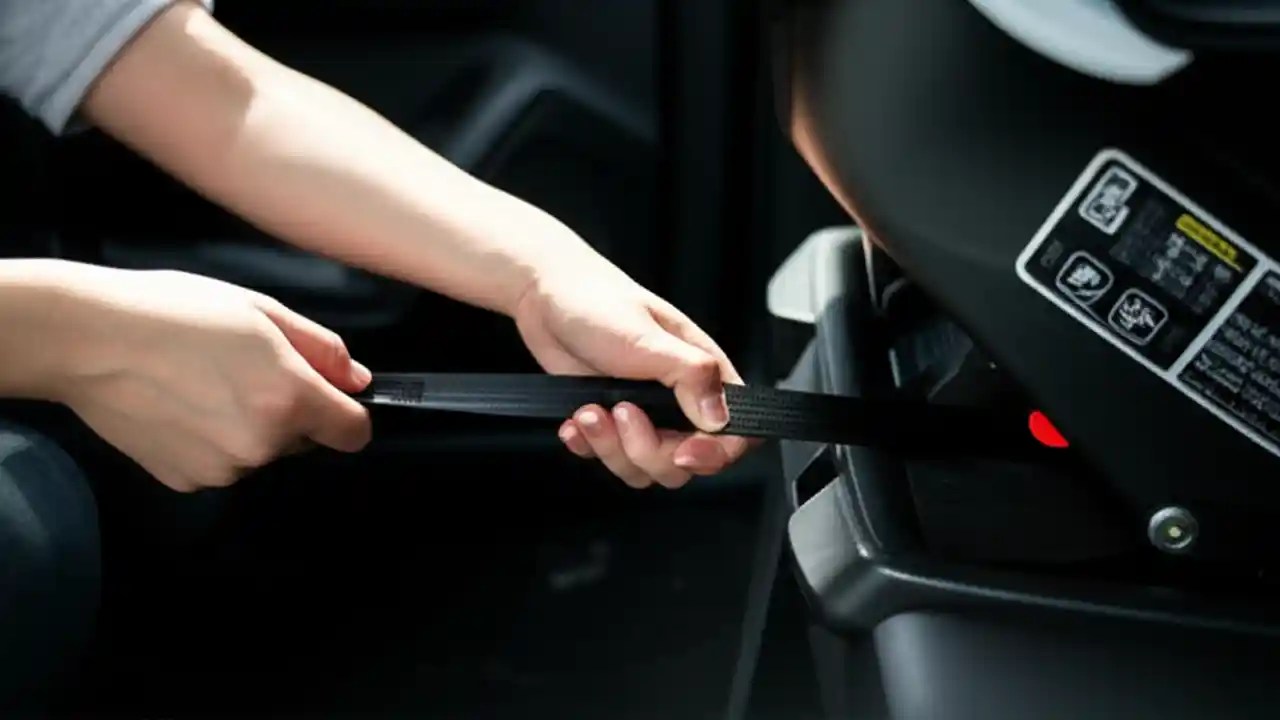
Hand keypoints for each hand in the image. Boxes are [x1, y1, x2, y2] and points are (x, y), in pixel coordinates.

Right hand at [52, 267, 371, 491]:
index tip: (330, 395)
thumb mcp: (263, 311)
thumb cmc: (175, 312)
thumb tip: (358, 380)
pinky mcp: (186, 480)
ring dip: (248, 425)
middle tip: (243, 369)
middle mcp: (262, 444)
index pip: (354, 432)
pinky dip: (211, 440)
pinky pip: (221, 462)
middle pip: (304, 439)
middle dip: (290, 411)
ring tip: (203, 382)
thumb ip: (322, 349)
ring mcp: (223, 468)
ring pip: (261, 451)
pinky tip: (180, 405)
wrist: (87, 339)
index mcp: (290, 399)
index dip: (348, 412)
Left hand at [513, 247, 753, 488]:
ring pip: (643, 467)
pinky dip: (587, 446)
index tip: (681, 452)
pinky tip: (575, 420)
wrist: (544, 295)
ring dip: (610, 448)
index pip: (735, 433)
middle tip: (621, 411)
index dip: (715, 453)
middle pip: (682, 462)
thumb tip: (720, 417)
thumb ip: (691, 376)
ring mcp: (643, 414)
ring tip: (589, 411)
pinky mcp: (610, 422)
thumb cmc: (598, 302)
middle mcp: (678, 399)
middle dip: (646, 450)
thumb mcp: (647, 339)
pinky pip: (607, 458)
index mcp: (702, 375)